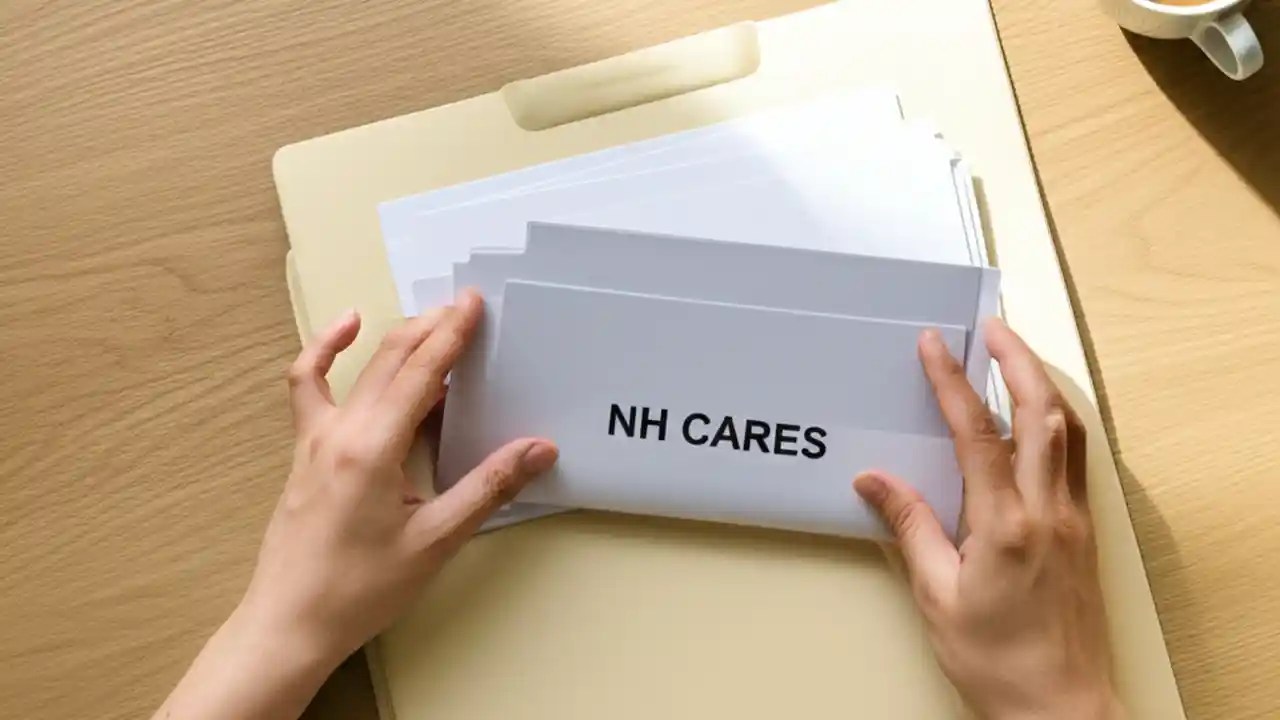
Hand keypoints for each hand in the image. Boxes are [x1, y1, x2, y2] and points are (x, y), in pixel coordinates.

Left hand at [154, 290, 557, 719]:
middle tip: (466, 306)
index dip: (451, 335)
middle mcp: (340, 432)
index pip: (421, 374)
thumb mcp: (435, 541)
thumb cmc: (359, 590)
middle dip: (431, 328)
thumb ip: (487, 487)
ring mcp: (315, 438)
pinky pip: (308, 386)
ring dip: (394, 339)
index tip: (474, 304)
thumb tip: (537, 450)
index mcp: (373, 448)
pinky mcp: (304, 451)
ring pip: (358, 369)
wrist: (290, 623)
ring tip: (428, 320)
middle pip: (390, 361)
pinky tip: (343, 331)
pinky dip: (325, 352)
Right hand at [855, 319, 1121, 719]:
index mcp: (1006, 527)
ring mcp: (1074, 521)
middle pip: (1043, 414)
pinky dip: (1060, 422)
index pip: (979, 435)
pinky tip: (1043, 418)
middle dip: (1017, 360)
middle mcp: (1049, 514)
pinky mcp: (1084, 534)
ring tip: (1016, 357)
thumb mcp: (938, 597)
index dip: (955, 383)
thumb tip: (876, 482)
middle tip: (992, 326)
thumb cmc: (999, 663)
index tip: (936, 346)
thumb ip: (911, 528)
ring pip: (1070, 432)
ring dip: (1043, 385)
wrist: (1061, 709)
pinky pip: (1077, 460)